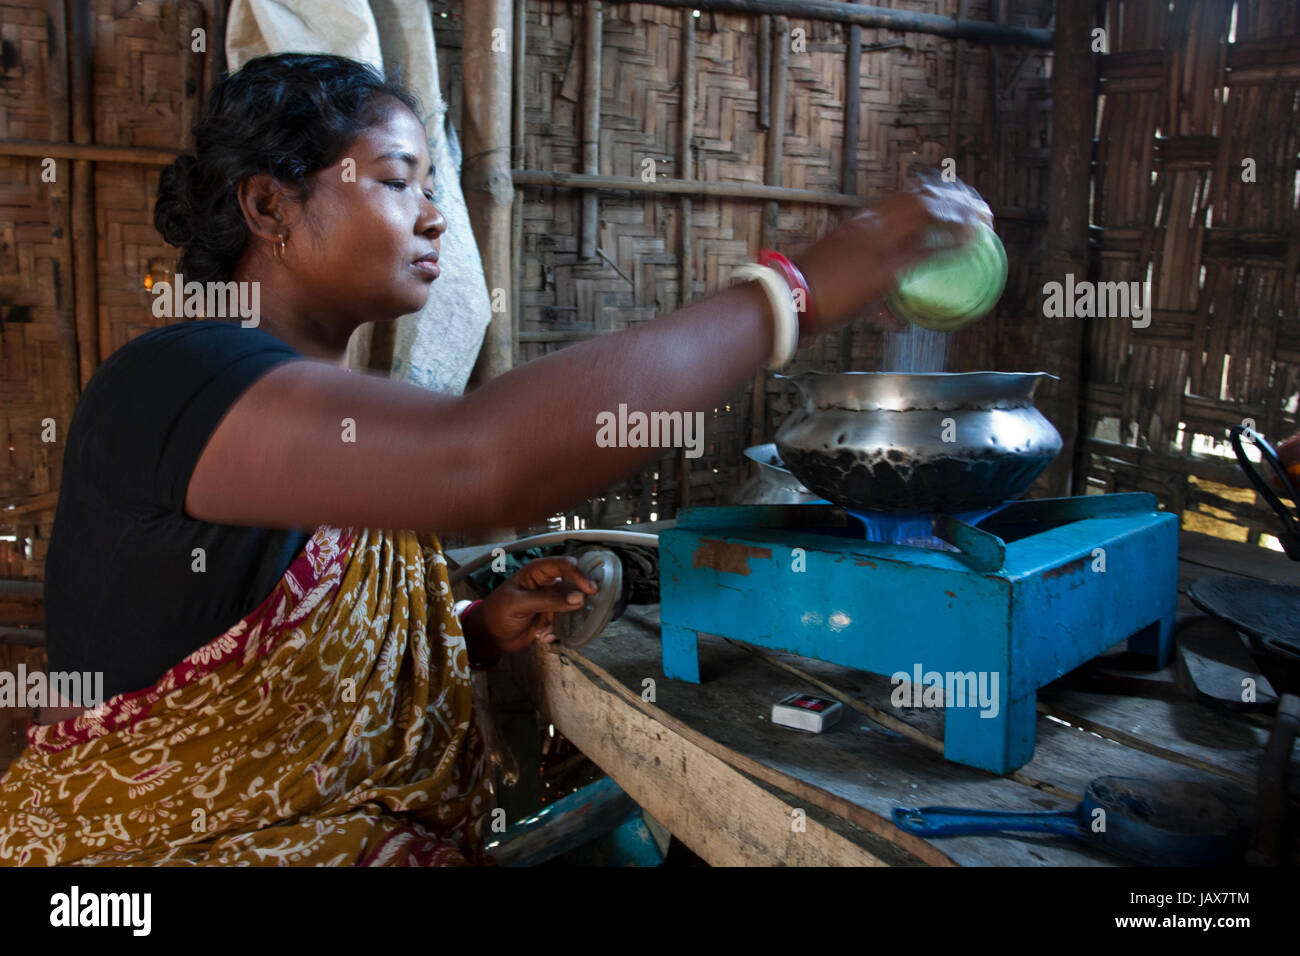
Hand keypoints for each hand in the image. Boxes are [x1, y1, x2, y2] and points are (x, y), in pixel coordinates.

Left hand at [472, 556, 597, 653]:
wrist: (490, 636)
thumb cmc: (499, 612)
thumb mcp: (520, 604)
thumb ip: (549, 600)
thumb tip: (578, 598)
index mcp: (537, 571)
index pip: (564, 565)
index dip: (579, 574)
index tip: (590, 589)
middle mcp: (548, 583)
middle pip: (573, 583)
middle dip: (580, 596)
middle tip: (590, 607)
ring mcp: (551, 600)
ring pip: (572, 604)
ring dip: (568, 617)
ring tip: (550, 628)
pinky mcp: (552, 616)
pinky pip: (566, 620)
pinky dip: (558, 630)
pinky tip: (542, 636)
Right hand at [790, 179, 993, 335]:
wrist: (789, 296)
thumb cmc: (807, 288)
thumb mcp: (839, 268)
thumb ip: (867, 277)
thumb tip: (888, 308)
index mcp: (861, 221)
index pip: (906, 197)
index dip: (935, 195)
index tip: (955, 198)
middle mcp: (872, 224)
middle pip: (922, 198)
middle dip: (954, 199)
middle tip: (978, 206)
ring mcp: (879, 243)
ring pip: (929, 214)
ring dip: (960, 214)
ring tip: (983, 218)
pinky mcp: (885, 270)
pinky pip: (927, 251)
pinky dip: (953, 244)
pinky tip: (972, 242)